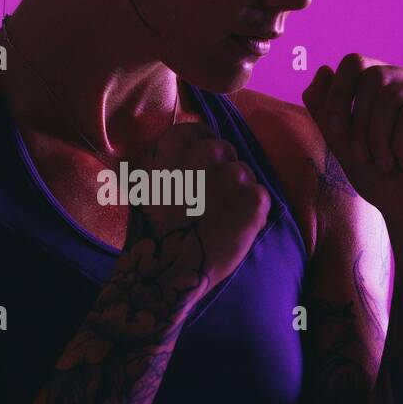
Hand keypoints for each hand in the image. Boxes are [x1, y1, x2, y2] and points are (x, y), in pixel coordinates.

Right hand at [124, 120, 271, 293]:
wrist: (165, 268)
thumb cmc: (151, 226)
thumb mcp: (142, 177)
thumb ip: (164, 153)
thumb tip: (186, 140)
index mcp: (178, 141)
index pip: (204, 134)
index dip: (203, 158)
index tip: (198, 179)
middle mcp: (207, 151)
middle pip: (227, 153)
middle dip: (220, 175)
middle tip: (205, 205)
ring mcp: (233, 174)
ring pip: (245, 175)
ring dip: (236, 194)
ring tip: (216, 220)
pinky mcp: (254, 198)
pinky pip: (260, 198)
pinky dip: (251, 214)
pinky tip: (231, 230)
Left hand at [302, 54, 402, 235]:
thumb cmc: (382, 179)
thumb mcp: (343, 142)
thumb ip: (326, 109)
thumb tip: (322, 69)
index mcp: (392, 81)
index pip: (356, 63)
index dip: (339, 94)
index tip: (336, 130)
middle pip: (374, 76)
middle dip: (360, 123)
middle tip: (366, 156)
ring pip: (393, 96)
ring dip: (380, 139)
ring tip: (388, 163)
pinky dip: (402, 145)